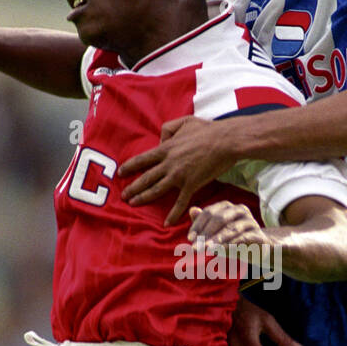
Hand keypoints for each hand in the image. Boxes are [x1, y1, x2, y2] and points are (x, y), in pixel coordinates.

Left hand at [119, 115, 236, 225]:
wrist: (225, 141)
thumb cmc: (207, 130)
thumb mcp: (183, 122)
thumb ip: (168, 129)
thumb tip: (161, 141)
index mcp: (166, 149)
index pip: (142, 159)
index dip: (130, 167)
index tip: (121, 173)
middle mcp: (168, 164)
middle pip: (145, 177)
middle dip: (132, 187)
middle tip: (123, 196)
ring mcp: (179, 176)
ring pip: (156, 190)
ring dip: (143, 197)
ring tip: (133, 204)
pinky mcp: (191, 185)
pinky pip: (180, 202)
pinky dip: (173, 214)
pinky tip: (167, 223)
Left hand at [188, 201, 270, 254]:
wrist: (260, 249)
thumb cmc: (234, 238)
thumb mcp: (217, 232)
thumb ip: (205, 223)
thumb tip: (192, 210)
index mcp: (228, 207)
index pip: (209, 212)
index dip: (198, 225)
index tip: (189, 239)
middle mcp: (240, 210)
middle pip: (219, 219)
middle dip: (206, 233)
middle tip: (195, 247)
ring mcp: (251, 221)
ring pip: (231, 229)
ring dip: (217, 240)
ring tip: (206, 249)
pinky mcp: (259, 234)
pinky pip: (243, 238)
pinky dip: (231, 245)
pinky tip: (221, 252)